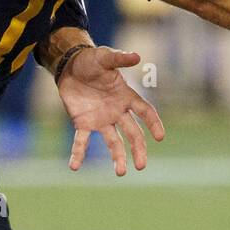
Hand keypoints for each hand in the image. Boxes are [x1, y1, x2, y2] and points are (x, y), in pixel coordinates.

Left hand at [56, 45, 164, 175]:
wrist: (70, 66)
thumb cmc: (91, 61)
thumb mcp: (104, 57)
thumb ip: (119, 59)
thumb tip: (137, 56)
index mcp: (126, 97)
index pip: (145, 112)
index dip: (153, 123)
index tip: (160, 137)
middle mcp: (117, 112)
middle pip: (133, 133)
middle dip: (138, 149)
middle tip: (141, 166)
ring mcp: (101, 120)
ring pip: (113, 142)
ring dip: (117, 157)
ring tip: (121, 173)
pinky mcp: (83, 123)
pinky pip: (82, 141)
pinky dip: (78, 153)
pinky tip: (75, 166)